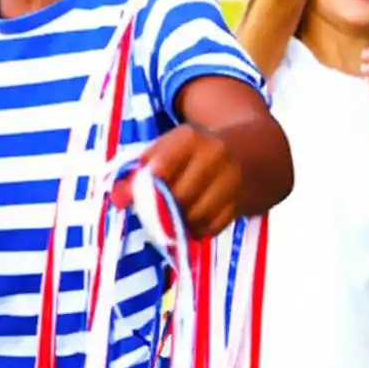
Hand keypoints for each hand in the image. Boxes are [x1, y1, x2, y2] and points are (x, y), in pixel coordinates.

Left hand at [140, 124, 242, 238]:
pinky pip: (209, 228)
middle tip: (154, 209)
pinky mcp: (239, 204)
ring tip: (174, 213)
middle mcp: (214, 156)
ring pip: (194, 215)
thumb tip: (117, 199)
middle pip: (177, 196)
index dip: (143, 189)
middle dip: (161, 207)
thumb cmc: (194, 154)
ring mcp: (230, 180)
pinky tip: (193, 218)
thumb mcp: (167, 150)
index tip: (131, 198)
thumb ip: (138, 171)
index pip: (160, 169)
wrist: (250, 154)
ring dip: (179, 221)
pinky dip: (196, 229)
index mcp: (190, 138)